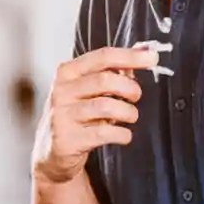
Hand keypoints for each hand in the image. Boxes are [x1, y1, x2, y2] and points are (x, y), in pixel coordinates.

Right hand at [31, 46, 158, 183]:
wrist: (52, 151)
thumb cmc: (76, 114)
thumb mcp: (88, 89)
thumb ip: (113, 71)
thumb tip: (145, 52)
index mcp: (67, 72)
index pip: (102, 57)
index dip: (130, 56)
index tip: (151, 58)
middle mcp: (62, 91)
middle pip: (105, 80)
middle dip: (129, 88)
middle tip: (136, 96)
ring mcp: (63, 115)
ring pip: (106, 106)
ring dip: (128, 112)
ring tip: (130, 116)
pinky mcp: (68, 139)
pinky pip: (104, 133)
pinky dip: (122, 134)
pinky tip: (123, 135)